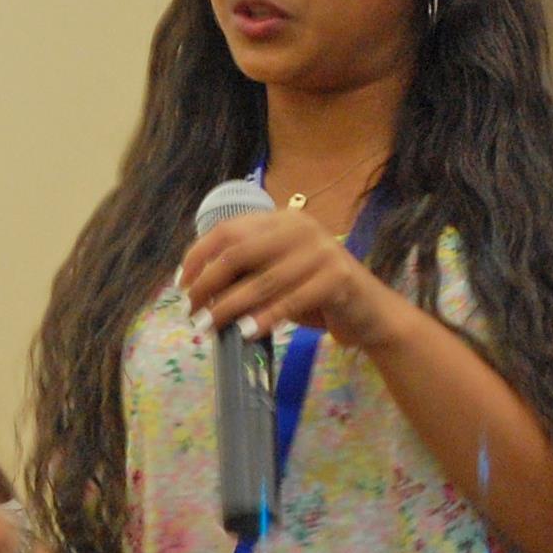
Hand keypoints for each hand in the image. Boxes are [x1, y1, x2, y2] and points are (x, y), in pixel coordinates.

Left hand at [180, 208, 406, 348]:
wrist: (370, 312)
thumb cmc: (315, 295)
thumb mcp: (276, 277)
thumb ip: (246, 274)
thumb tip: (196, 290)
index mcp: (281, 220)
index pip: (228, 230)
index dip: (199, 256)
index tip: (182, 284)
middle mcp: (301, 227)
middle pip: (239, 252)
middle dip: (207, 284)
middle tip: (192, 311)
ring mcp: (322, 250)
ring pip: (261, 281)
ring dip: (228, 308)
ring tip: (208, 327)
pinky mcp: (338, 277)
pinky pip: (290, 300)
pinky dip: (264, 319)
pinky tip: (246, 332)